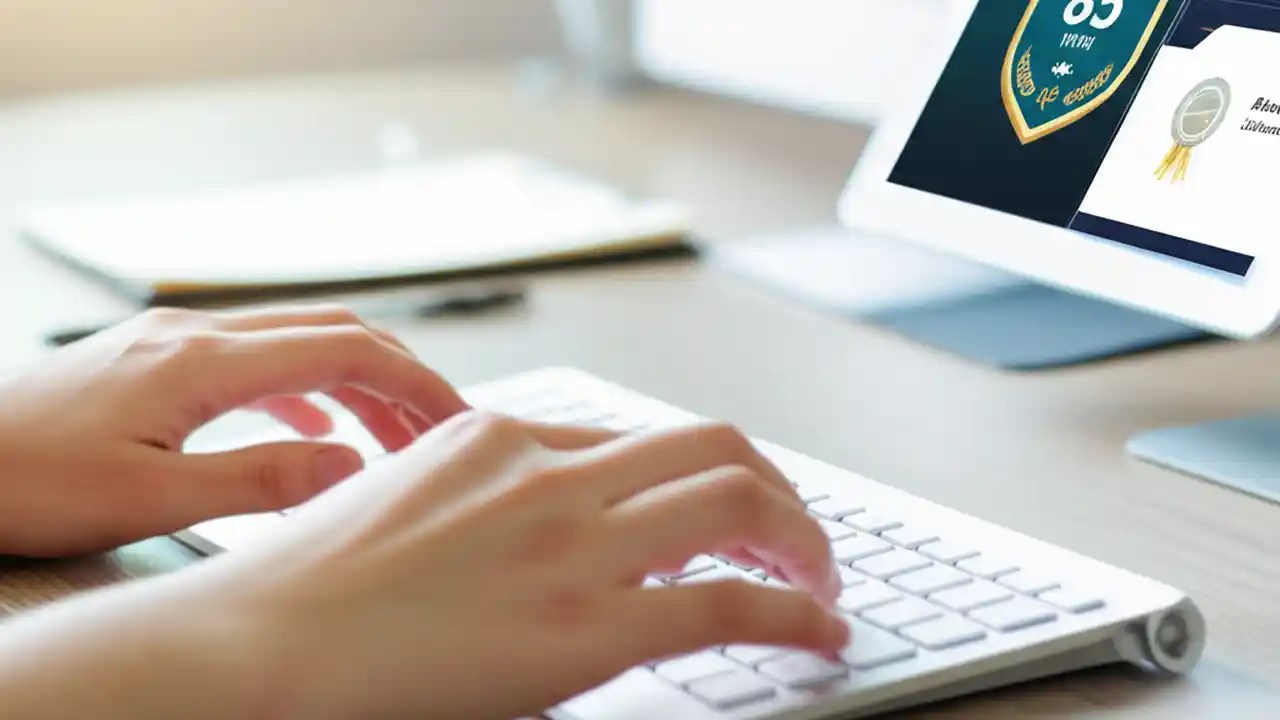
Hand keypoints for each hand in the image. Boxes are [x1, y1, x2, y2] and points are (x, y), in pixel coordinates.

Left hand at [0, 306, 467, 556]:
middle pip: (332, 331)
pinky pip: (257, 357)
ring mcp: (172, 339)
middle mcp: (194, 333)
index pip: (343, 350)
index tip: (459, 419)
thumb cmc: (26, 483)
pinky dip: (307, 388)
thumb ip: (260, 480)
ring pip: (297, 340)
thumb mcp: (149, 498)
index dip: (413, 381)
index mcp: (201, 361)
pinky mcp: (156, 357)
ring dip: (356, 382)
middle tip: (440, 429)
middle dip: (398, 376)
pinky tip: (313, 429)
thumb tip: (352, 468)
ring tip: (391, 438)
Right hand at [191, 412, 847, 718]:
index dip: (697, 474)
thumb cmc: (305, 592)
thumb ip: (478, 503)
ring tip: (821, 576)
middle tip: (795, 530)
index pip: (635, 439)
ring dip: (801, 537)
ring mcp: (573, 542)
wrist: (256, 647)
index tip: (724, 506)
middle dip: (772, 486)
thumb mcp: (400, 508)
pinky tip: (817, 629)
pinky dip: (794, 609)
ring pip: (739, 500)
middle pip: (711, 444)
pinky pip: (729, 601)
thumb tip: (528, 535)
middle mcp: (548, 473)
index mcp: (499, 440)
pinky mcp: (589, 625)